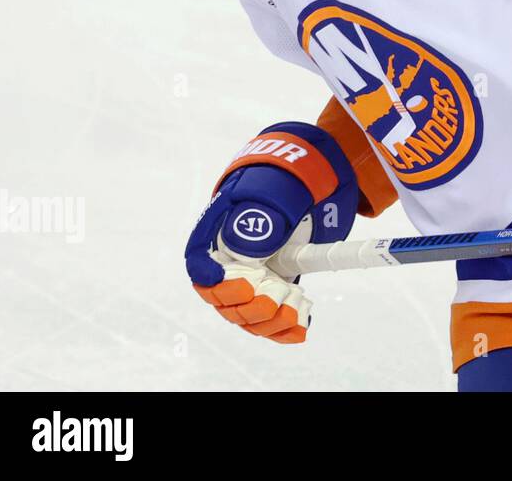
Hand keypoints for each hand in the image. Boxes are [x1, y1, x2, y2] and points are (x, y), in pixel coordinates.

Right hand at [184, 123, 357, 342]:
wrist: (311, 184)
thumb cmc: (284, 183)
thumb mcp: (272, 191)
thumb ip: (259, 217)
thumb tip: (248, 253)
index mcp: (217, 234)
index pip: (200, 264)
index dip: (212, 280)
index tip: (235, 283)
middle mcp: (230, 262)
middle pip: (223, 298)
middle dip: (247, 305)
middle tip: (275, 297)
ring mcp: (253, 279)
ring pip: (247, 315)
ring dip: (268, 320)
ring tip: (294, 310)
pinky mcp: (276, 289)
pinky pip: (271, 319)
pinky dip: (284, 329)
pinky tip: (301, 329)